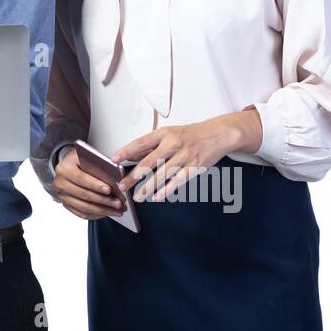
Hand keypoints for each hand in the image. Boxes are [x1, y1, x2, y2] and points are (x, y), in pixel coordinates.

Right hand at [52, 147, 122, 219]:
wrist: (68, 166)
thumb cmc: (80, 161)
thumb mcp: (87, 156)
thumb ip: (97, 165)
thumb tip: (114, 178)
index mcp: (65, 168)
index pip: (82, 178)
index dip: (96, 185)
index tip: (109, 189)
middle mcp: (60, 183)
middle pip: (84, 194)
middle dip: (104, 200)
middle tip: (118, 203)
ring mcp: (62, 196)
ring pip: (84, 207)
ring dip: (103, 210)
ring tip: (117, 210)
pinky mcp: (66, 205)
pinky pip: (82, 214)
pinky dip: (96, 215)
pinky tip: (107, 213)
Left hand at [110, 107, 261, 202]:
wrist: (217, 134)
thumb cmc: (189, 134)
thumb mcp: (169, 133)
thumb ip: (152, 145)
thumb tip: (131, 156)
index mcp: (164, 134)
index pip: (141, 143)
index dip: (126, 151)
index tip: (114, 159)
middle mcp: (173, 144)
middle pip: (149, 162)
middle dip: (133, 176)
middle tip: (122, 185)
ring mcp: (184, 157)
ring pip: (162, 175)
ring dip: (147, 187)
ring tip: (137, 196)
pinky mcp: (194, 168)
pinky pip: (177, 182)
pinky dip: (166, 190)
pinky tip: (156, 197)